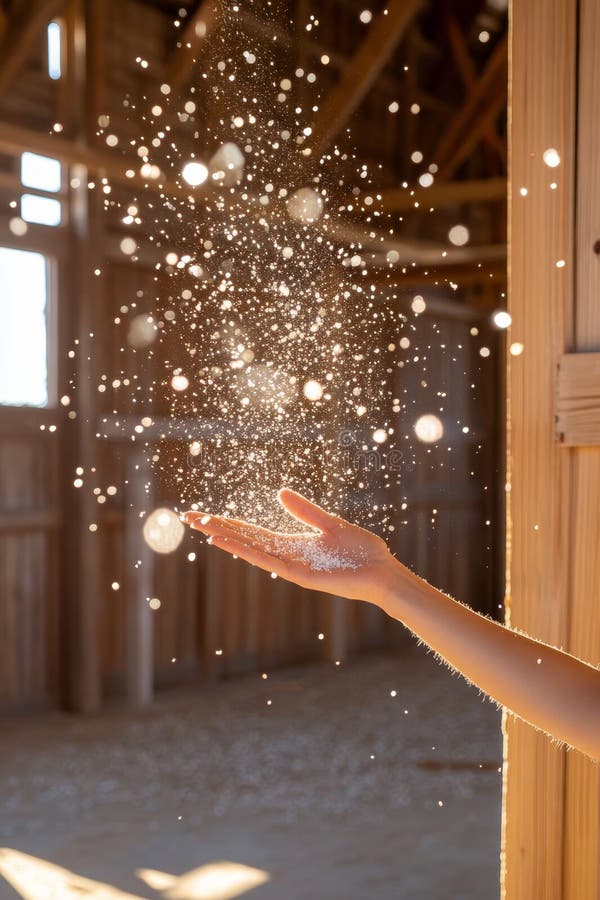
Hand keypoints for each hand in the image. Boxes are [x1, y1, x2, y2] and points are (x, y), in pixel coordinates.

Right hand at [181, 488, 401, 605]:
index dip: (229, 523)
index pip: (252, 532)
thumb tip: (279, 493)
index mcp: (292, 544)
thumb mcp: (330, 524)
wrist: (382, 572)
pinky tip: (229, 543)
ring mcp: (290, 566)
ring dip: (226, 538)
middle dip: (217, 528)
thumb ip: (305, 510)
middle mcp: (286, 555)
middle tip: (188, 516)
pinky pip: (268, 561)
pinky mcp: (300, 575)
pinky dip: (246, 551)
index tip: (205, 515)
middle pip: (244, 539)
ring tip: (202, 527)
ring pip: (251, 550)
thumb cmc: (361, 551)